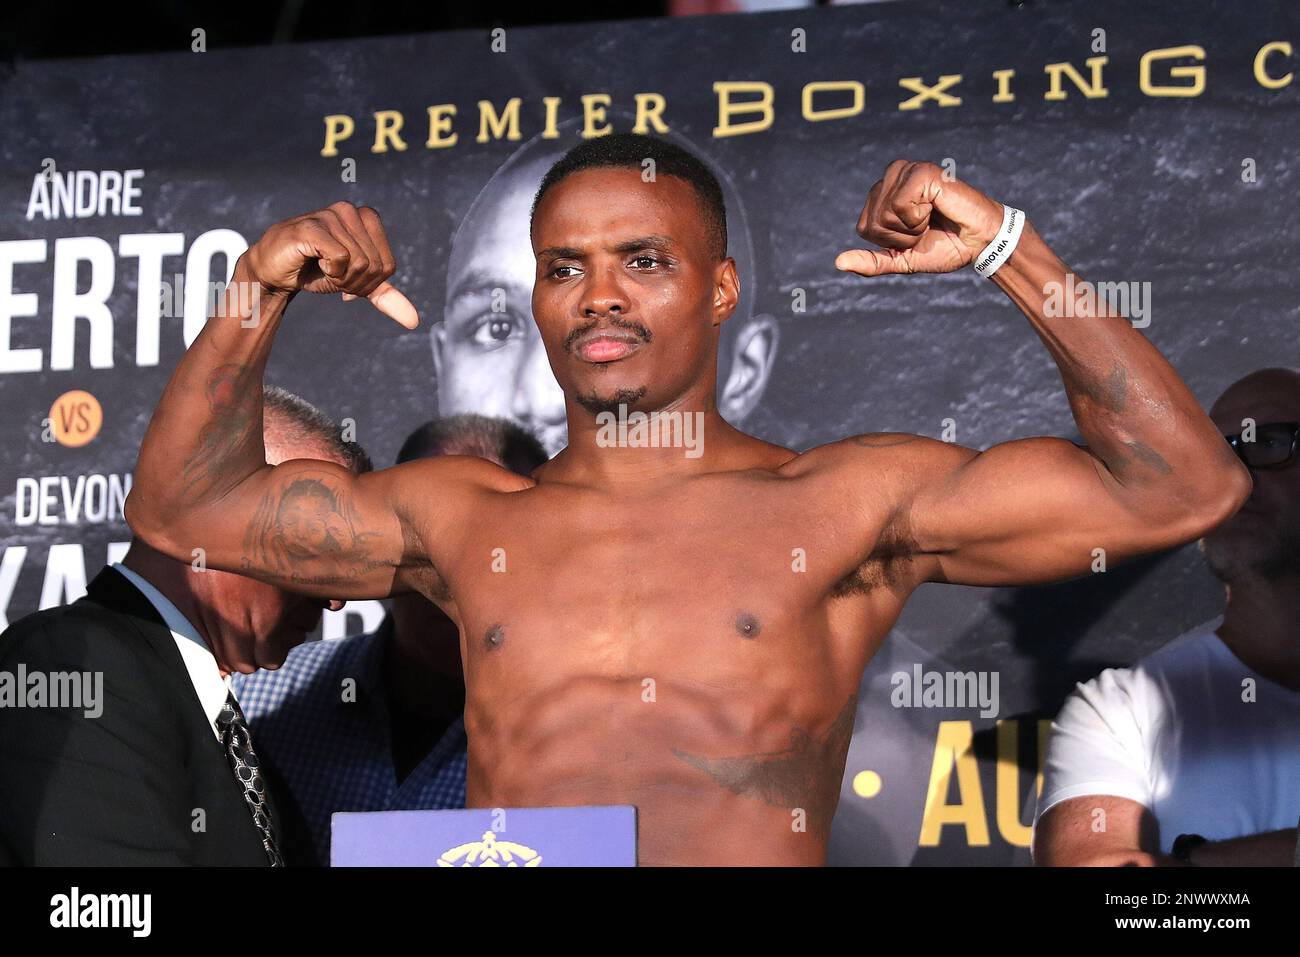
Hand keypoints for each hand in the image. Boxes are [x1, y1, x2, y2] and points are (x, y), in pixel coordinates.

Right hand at [240, 201, 417, 328]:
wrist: (274, 271)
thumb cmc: (315, 271)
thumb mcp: (356, 284)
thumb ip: (384, 296)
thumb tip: (414, 321)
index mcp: (366, 219)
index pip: (388, 265)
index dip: (369, 283)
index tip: (347, 279)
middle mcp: (350, 211)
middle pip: (375, 265)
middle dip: (355, 283)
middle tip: (332, 277)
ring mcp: (331, 215)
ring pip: (359, 263)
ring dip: (340, 279)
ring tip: (322, 269)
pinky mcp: (312, 227)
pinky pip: (341, 258)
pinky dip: (330, 272)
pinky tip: (313, 263)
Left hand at [835, 160, 1005, 277]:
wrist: (980, 242)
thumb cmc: (944, 246)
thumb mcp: (901, 259)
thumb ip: (872, 262)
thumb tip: (838, 262)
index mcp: (883, 194)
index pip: (864, 228)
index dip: (890, 242)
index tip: (915, 236)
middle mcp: (891, 177)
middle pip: (873, 222)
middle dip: (900, 236)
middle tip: (926, 228)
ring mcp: (906, 171)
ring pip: (885, 214)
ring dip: (911, 228)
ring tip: (932, 217)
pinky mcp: (921, 172)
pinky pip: (900, 205)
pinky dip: (919, 217)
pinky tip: (937, 207)